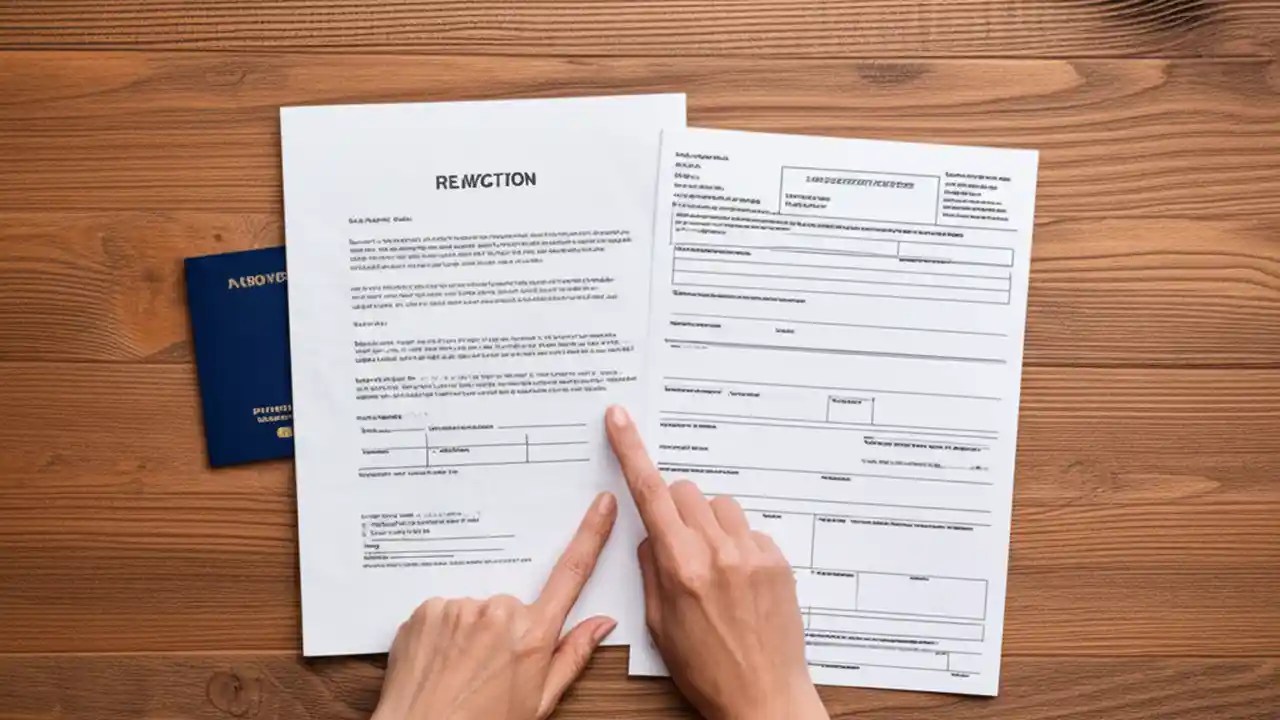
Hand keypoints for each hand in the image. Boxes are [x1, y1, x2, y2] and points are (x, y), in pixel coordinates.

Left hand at [372, 492, 618, 719]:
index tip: (604, 503)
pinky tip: (439, 662)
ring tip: (459, 671)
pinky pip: (445, 612)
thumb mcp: (540, 702)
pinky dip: (444, 632)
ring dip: (471, 632)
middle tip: (488, 669)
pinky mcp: (429, 608)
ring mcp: (461, 607)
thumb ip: (573, 656)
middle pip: (512, 605)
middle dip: (505, 629)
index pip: (572, 573)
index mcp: (534, 635)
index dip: (592, 534)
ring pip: (476, 610)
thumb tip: (602, 623)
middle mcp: (499, 612)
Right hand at [606, 406, 827, 719]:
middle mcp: (719, 552)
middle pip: (685, 491)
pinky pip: (749, 531)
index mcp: (682, 567)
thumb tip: (650, 535)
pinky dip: (737, 544)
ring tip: (709, 565)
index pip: (650, 493)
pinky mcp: (778, 562)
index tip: (620, 419)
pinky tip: (737, 581)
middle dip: (673, 507)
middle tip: (675, 543)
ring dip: (707, 522)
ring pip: (719, 505)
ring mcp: (753, 554)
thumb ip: (651, 570)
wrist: (764, 699)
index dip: (631, 450)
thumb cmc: (707, 672)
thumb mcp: (660, 625)